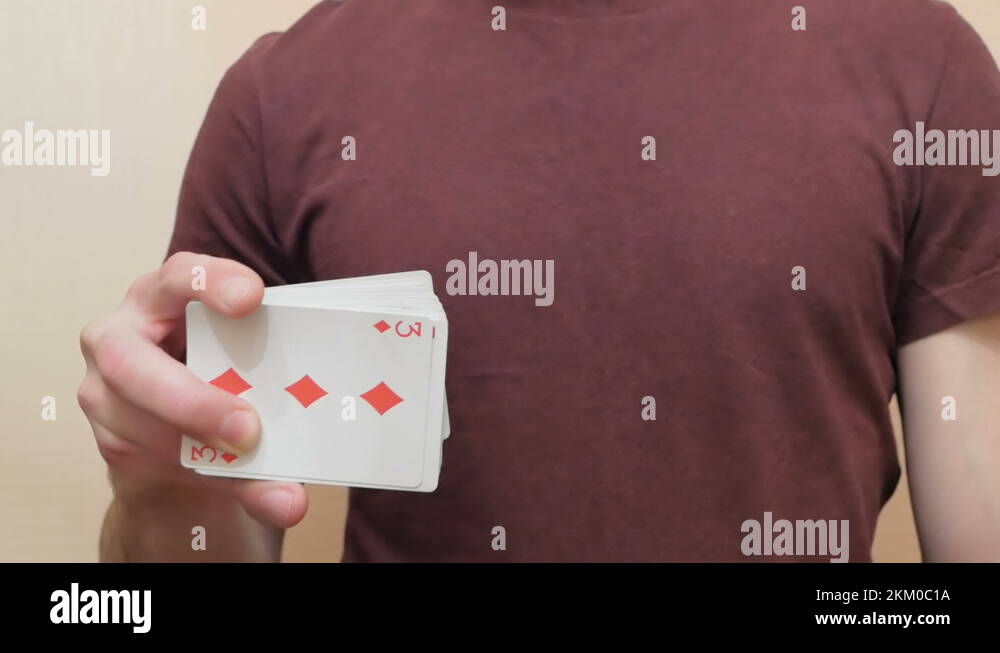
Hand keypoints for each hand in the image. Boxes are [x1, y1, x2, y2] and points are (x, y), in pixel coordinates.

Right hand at [78, 252, 307, 528]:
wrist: (180, 434)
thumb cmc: (225, 373)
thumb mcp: (248, 364)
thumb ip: (277, 389)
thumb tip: (303, 467)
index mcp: (164, 296)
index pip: (180, 274)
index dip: (210, 282)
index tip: (253, 298)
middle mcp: (121, 336)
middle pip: (130, 362)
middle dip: (192, 400)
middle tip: (247, 430)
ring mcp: (105, 390)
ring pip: (137, 422)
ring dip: (197, 448)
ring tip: (252, 463)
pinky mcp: (113, 438)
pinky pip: (152, 460)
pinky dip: (207, 475)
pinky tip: (245, 487)